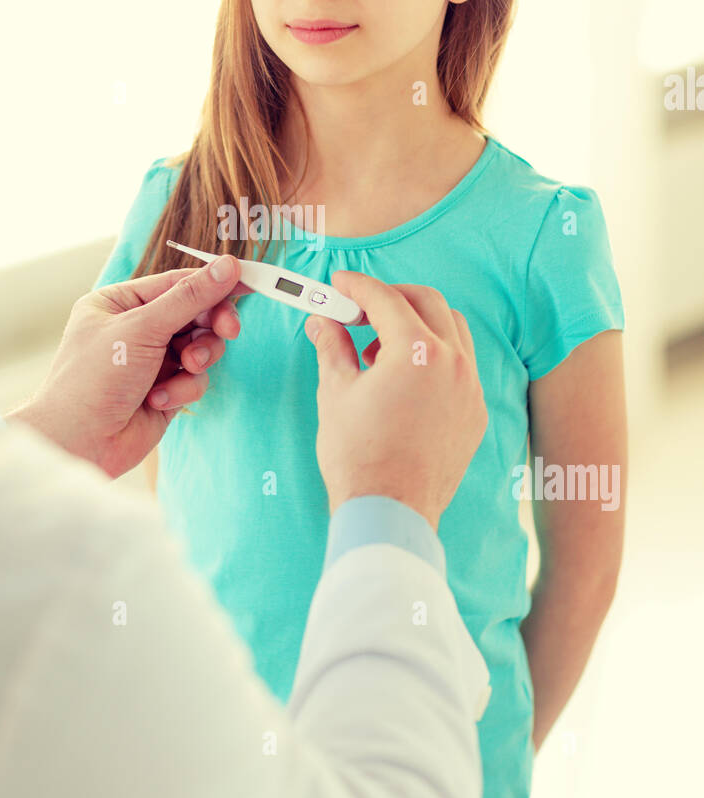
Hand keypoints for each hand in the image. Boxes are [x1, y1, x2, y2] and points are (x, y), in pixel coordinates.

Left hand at [7, 256, 244, 476]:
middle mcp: (135, 330)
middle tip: (228, 331)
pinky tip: (158, 400)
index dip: (213, 283)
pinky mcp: (165, 392)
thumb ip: (189, 298)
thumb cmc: (93, 380)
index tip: (247, 281)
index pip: (177, 283)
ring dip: (198, 359)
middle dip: (210, 325)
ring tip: (186, 368)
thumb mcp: (143, 328)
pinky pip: (194, 380)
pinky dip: (183, 389)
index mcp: (119, 304)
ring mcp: (151, 362)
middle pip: (195, 315)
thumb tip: (228, 266)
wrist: (78, 444)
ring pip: (200, 348)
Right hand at [306, 272, 487, 530]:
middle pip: (427, 302)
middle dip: (391, 297)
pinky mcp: (475, 412)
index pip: (386, 299)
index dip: (357, 287)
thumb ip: (332, 347)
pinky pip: (462, 364)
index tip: (339, 284)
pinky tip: (405, 376)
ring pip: (453, 329)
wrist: (389, 513)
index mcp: (417, 352)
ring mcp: (469, 388)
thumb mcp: (336, 392)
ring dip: (418, 322)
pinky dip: (436, 354)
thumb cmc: (358, 457)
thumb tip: (323, 323)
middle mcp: (453, 363)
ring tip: (380, 348)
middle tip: (360, 310)